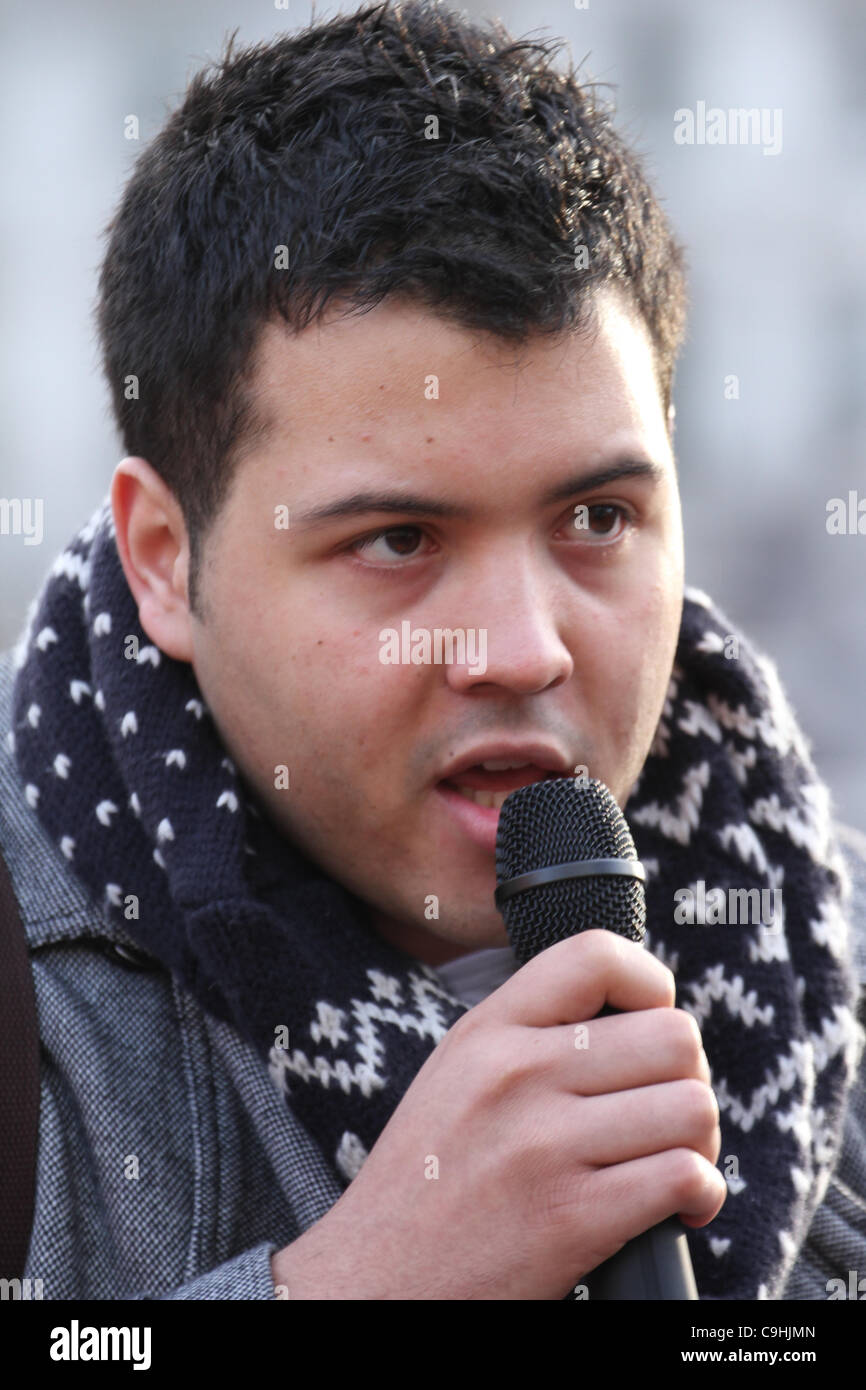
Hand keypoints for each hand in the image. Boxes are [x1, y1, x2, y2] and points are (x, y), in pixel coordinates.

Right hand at [271, 929, 725, 1298]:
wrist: (375, 1282)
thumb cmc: (424, 1183)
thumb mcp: (456, 1074)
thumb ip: (530, 1033)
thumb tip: (630, 1013)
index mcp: (488, 1031)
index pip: (598, 955)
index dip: (650, 984)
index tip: (648, 1024)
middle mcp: (517, 1075)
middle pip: (672, 1037)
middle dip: (685, 1075)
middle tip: (662, 1111)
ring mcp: (545, 1146)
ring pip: (690, 1106)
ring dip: (699, 1140)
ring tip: (669, 1160)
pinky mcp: (573, 1219)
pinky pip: (685, 1175)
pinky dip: (701, 1193)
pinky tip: (679, 1206)